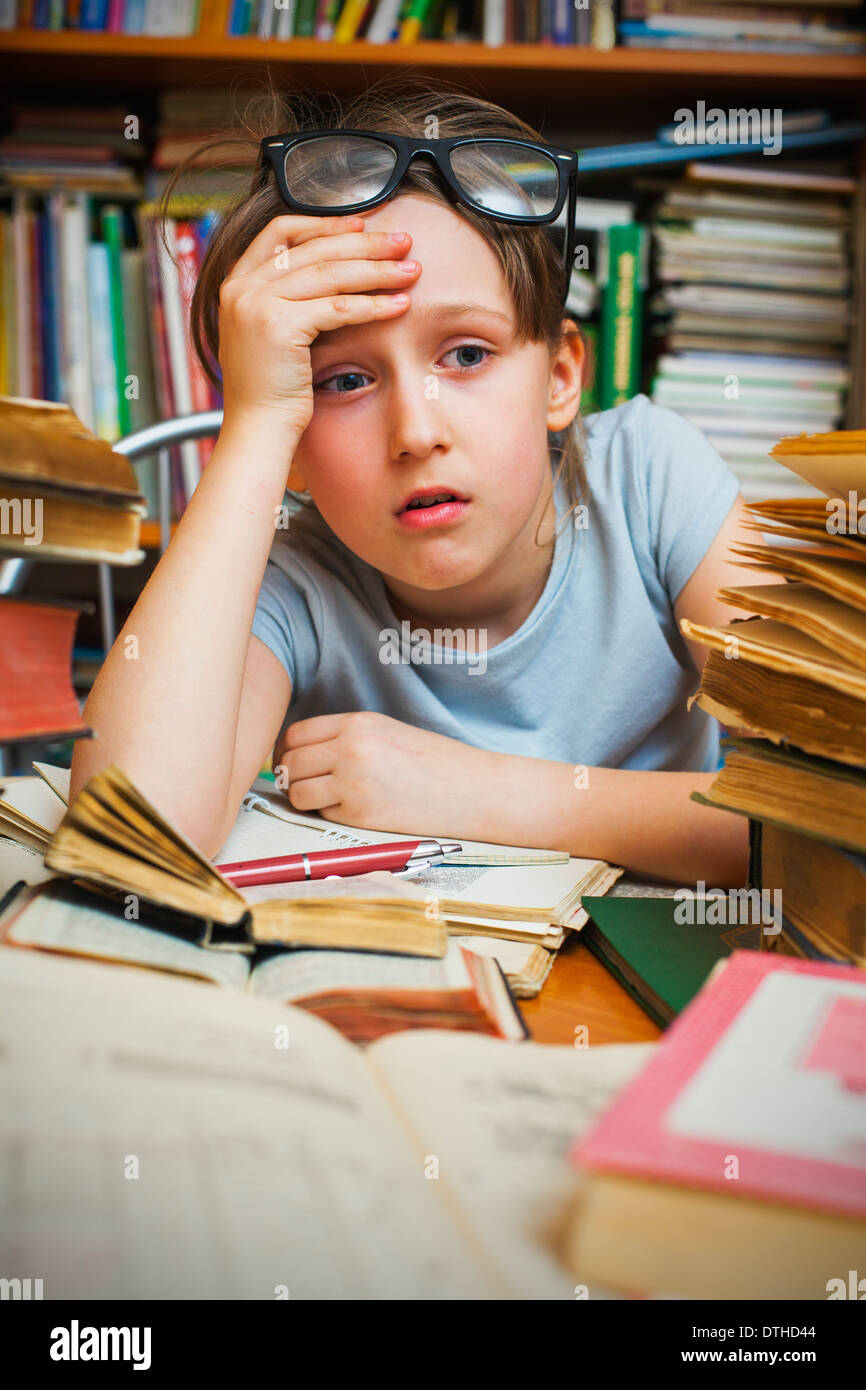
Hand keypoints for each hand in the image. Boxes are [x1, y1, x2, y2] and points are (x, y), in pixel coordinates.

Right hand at [217, 213, 420, 437]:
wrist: (257, 430)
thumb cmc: (272, 390)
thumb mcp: (271, 333)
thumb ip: (286, 299)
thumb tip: (333, 274)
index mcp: (236, 283)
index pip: (280, 232)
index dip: (323, 224)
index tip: (360, 224)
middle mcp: (241, 288)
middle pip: (314, 249)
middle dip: (364, 243)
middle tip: (403, 241)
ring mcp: (256, 304)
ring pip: (330, 274)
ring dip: (377, 270)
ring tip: (410, 269)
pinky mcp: (278, 327)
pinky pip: (336, 308)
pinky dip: (372, 305)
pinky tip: (399, 304)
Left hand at [272, 710, 495, 837]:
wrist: (470, 790)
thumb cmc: (431, 762)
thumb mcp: (386, 731)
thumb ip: (343, 737)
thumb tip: (296, 756)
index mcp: (357, 723)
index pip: (295, 735)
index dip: (287, 751)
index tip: (293, 763)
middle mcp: (350, 748)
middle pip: (290, 763)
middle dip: (291, 777)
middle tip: (305, 785)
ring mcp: (353, 782)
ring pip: (298, 793)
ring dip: (306, 799)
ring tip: (329, 799)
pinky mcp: (360, 814)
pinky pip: (321, 815)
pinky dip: (329, 815)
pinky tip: (354, 810)